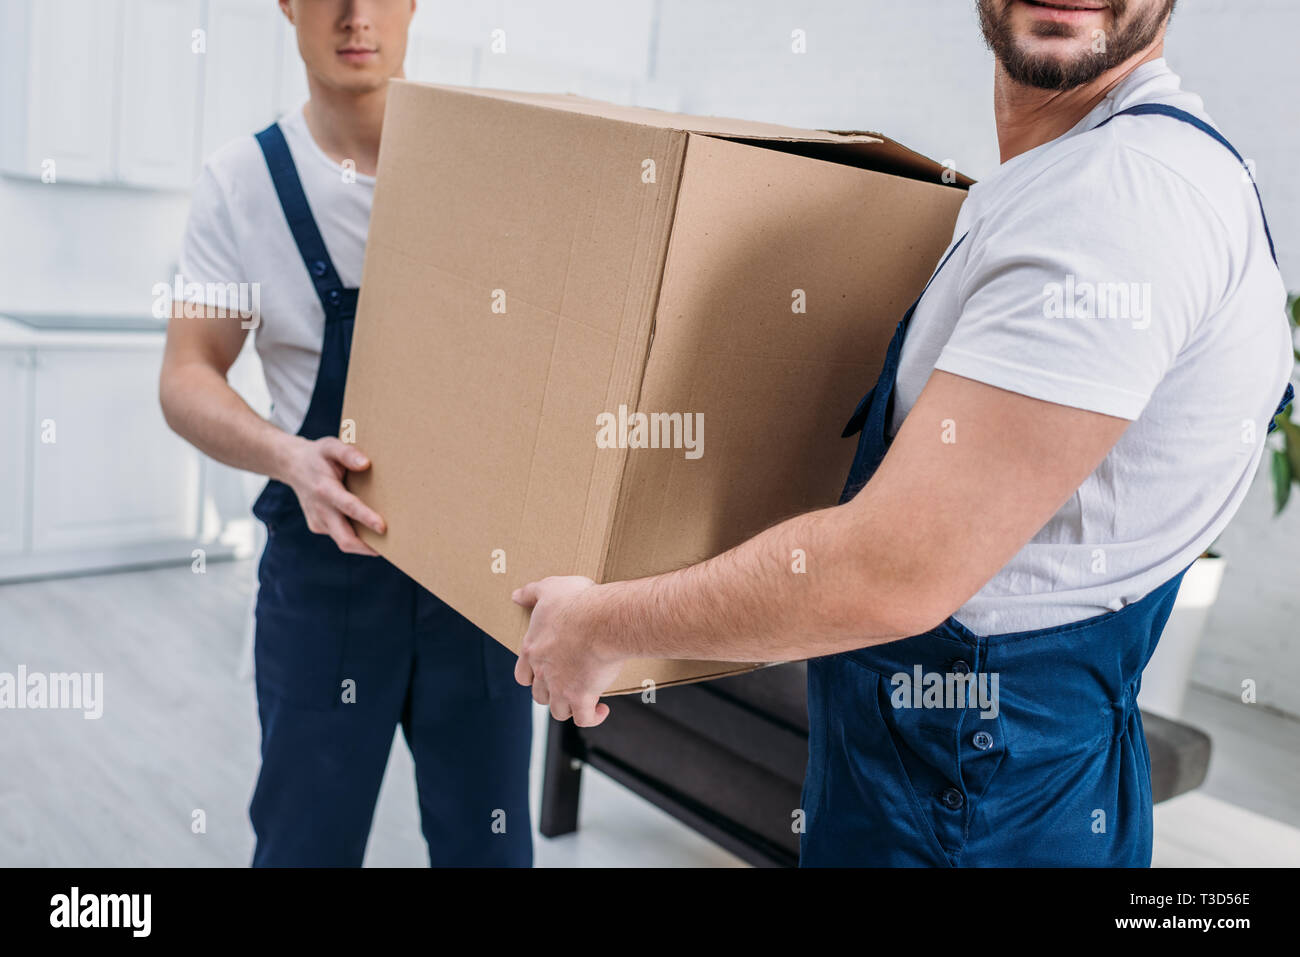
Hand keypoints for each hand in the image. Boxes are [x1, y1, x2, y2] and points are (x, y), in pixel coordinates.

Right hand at [279, 435, 385, 555]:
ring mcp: (317, 521)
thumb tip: (365, 464)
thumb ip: (347, 453)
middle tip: (393, 548)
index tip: (382, 527)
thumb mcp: (330, 446)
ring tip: (388, 544)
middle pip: (344, 539)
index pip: (347, 507)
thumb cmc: (318, 455)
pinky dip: (356, 537)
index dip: (365, 518)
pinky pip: (339, 536)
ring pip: (343, 541)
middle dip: (367, 547)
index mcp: (324, 489)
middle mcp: (320, 509)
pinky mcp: (318, 526)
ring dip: (364, 545)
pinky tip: (370, 530)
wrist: (292, 465)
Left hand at [512, 576, 625, 726]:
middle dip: (551, 692)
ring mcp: (561, 688)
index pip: (522, 674)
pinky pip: (584, 719)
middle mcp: (543, 672)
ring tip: (584, 698)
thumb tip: (516, 596)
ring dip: (569, 706)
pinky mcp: (582, 698)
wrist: (601, 619)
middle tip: (568, 683)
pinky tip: (602, 708)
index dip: (532, 676)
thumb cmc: (578, 602)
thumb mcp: (550, 588)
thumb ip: (531, 592)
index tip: (545, 671)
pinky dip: (593, 717)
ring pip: (558, 710)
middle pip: (540, 695)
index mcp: (533, 649)